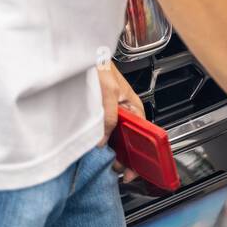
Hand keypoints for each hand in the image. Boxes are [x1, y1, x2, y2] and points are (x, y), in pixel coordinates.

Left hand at [97, 62, 145, 183]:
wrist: (82, 56)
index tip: (131, 170)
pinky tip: (91, 151)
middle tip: (113, 170)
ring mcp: (110, 115)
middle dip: (122, 157)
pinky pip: (100, 134)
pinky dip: (97, 143)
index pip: (143, 136)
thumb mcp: (108, 92)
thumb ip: (108, 118)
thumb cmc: (100, 66)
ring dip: (108, 151)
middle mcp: (124, 113)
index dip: (139, 155)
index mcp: (135, 108)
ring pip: (113, 139)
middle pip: (128, 141)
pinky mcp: (97, 116)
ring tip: (102, 164)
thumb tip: (103, 142)